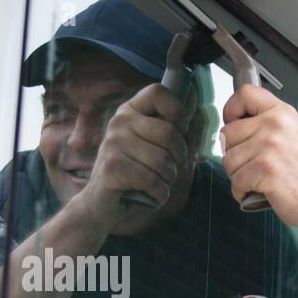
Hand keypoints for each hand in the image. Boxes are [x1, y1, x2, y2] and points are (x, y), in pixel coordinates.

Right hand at [78, 83, 191, 226]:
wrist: (102, 205)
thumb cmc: (135, 176)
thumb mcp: (151, 148)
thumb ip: (168, 132)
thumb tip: (195, 116)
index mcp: (130, 111)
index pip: (158, 92)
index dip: (177, 112)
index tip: (179, 131)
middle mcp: (119, 122)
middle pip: (169, 133)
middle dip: (178, 158)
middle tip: (166, 170)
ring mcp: (113, 143)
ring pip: (163, 161)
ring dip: (167, 181)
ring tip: (154, 184)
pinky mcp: (112, 167)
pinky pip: (153, 181)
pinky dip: (159, 195)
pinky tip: (149, 196)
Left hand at [220, 86, 297, 228]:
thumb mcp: (290, 136)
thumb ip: (265, 124)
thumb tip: (233, 123)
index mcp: (282, 113)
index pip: (245, 94)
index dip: (232, 110)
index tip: (234, 123)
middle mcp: (276, 125)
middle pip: (228, 132)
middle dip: (234, 154)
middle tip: (253, 165)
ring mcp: (270, 146)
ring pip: (228, 159)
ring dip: (238, 175)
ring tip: (258, 179)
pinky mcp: (265, 169)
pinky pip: (235, 180)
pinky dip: (241, 191)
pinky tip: (257, 190)